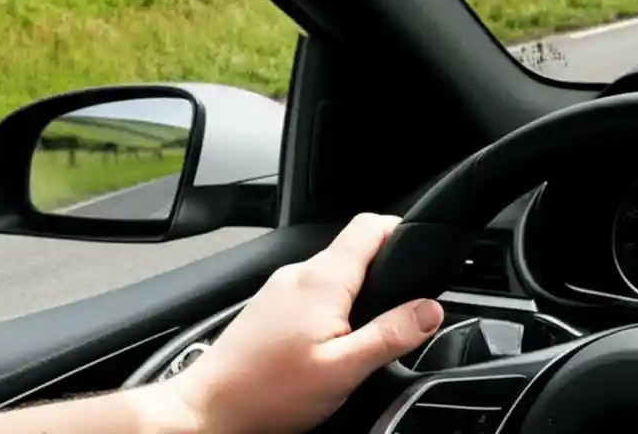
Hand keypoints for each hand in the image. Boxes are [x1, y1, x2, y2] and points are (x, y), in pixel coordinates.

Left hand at [167, 213, 444, 433]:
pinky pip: (311, 293)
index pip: (370, 225)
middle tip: (402, 307)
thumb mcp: (343, 370)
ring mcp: (279, 289)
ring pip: (332, 273)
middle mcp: (299, 274)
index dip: (401, 230)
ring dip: (356, 292)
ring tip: (368, 331)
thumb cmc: (266, 393)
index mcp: (322, 279)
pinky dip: (331, 307)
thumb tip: (430, 310)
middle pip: (354, 250)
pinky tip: (330, 342)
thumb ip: (390, 335)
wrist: (206, 412)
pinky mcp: (267, 307)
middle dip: (383, 272)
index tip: (421, 249)